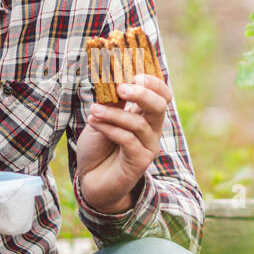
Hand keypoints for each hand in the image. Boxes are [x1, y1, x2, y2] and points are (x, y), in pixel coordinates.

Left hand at [74, 73, 170, 212]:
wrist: (91, 179)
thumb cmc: (98, 147)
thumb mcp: (102, 118)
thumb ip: (112, 103)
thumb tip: (117, 80)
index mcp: (146, 115)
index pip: (162, 95)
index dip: (153, 83)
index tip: (134, 74)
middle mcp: (152, 129)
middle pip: (160, 106)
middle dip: (142, 94)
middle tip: (121, 88)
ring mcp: (148, 146)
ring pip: (139, 123)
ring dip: (114, 114)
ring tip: (93, 110)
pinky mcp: (140, 161)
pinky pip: (128, 140)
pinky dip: (109, 129)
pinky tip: (94, 123)